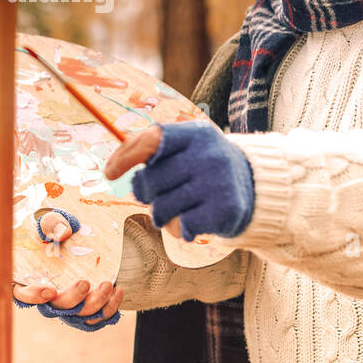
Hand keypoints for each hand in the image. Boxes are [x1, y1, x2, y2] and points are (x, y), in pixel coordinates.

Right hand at [12, 209, 124, 329]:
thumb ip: (51, 224)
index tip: (49, 291)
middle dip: (72, 298)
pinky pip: (98, 317)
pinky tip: (118, 291)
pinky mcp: (89, 308)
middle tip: (84, 282)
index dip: (33, 296)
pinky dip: (109, 308)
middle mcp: (49, 298)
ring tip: (108, 285)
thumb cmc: (59, 229)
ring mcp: (70, 305)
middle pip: (57, 308)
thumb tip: (62, 233)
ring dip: (95, 303)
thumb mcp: (52, 221)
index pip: (23, 294)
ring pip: (80, 316)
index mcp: (30, 279)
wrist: (83, 240)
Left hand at [104, 121, 254, 241]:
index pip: (152, 140)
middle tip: (157, 195)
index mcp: (196, 133)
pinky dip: (181, 228)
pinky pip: (181, 227)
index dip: (125, 156)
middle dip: (146, 193)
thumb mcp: (183, 148)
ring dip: (162, 215)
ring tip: (177, 209)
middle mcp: (210, 154)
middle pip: (151, 180)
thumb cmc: (202, 166)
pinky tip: (195, 220)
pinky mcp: (226, 209)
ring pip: (162, 208)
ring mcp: (219, 182)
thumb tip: (111, 169)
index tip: (109, 173)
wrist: (253, 186)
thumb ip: (147, 152)